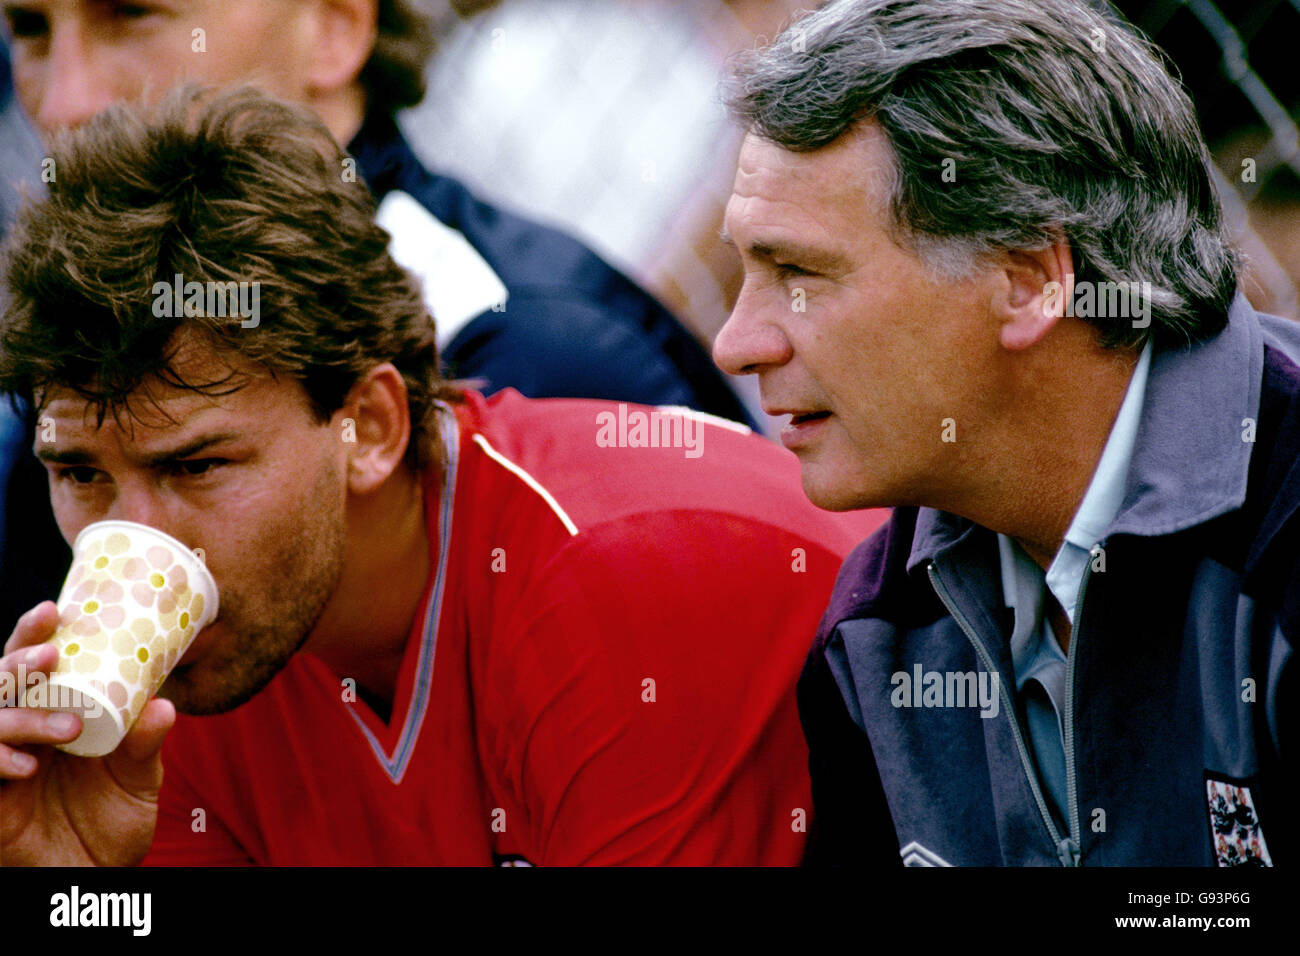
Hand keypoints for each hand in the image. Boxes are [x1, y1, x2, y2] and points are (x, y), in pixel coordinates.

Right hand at [1, 602, 173, 865]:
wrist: (94, 878)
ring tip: (66, 727)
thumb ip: (145, 746)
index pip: (36, 665)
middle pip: (1, 680)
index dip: (35, 634)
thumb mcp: (139, 781)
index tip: (55, 610)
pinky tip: (25, 767)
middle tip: (51, 653)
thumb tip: (166, 707)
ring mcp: (1, 761)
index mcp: (55, 714)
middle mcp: (21, 731)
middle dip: (19, 659)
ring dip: (21, 715)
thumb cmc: (111, 823)